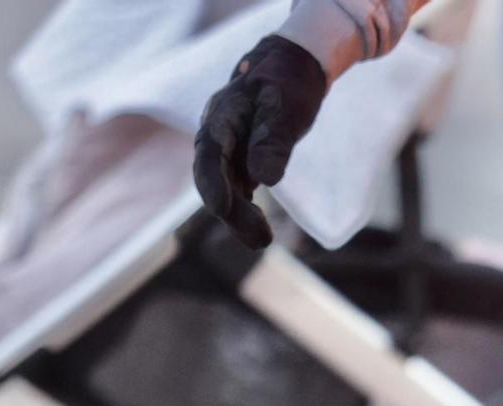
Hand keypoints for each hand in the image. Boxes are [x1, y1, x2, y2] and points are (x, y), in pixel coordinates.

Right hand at [192, 36, 327, 248]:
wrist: (292, 67)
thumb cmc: (288, 83)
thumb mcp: (286, 107)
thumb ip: (273, 140)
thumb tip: (264, 179)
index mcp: (221, 117)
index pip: (210, 154)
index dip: (213, 183)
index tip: (222, 210)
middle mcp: (217, 136)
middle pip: (215, 179)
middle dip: (232, 211)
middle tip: (259, 239)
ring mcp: (227, 151)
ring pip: (225, 190)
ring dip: (239, 218)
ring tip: (262, 240)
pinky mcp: (240, 163)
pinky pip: (237, 191)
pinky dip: (247, 212)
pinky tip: (261, 233)